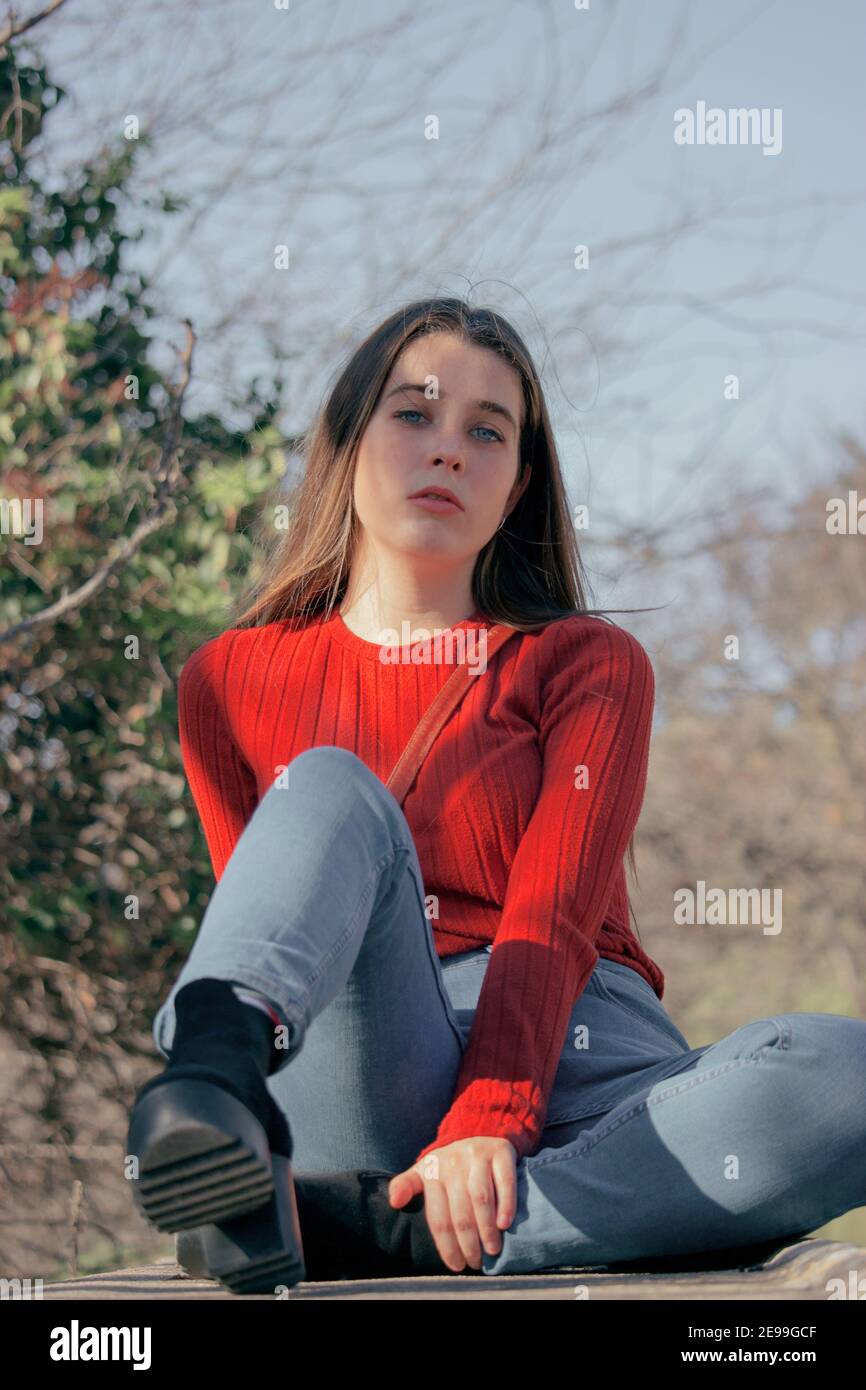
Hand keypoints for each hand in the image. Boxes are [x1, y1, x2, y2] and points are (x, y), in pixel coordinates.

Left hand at [388, 1137, 517, 1270]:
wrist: (479, 1131)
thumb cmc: (449, 1164)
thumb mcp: (424, 1171)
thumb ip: (406, 1186)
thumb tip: (394, 1203)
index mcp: (433, 1172)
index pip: (438, 1218)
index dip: (447, 1246)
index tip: (456, 1266)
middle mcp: (454, 1162)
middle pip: (460, 1212)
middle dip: (468, 1243)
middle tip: (476, 1263)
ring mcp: (477, 1155)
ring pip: (480, 1198)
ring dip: (486, 1229)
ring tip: (492, 1250)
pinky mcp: (500, 1151)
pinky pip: (504, 1181)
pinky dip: (506, 1204)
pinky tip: (505, 1224)